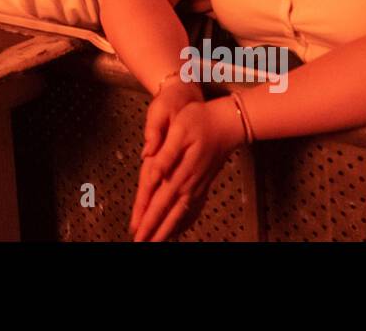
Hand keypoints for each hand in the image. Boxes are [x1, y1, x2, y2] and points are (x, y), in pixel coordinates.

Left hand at [131, 93, 241, 241]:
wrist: (227, 122)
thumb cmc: (201, 121)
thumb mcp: (180, 130)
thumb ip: (165, 154)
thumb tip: (150, 170)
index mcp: (179, 172)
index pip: (159, 202)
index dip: (147, 219)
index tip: (138, 233)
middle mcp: (189, 183)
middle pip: (169, 214)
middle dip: (155, 231)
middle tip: (142, 244)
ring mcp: (197, 185)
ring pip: (180, 214)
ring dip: (168, 229)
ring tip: (157, 241)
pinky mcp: (202, 183)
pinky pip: (191, 208)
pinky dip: (184, 221)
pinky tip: (180, 227)